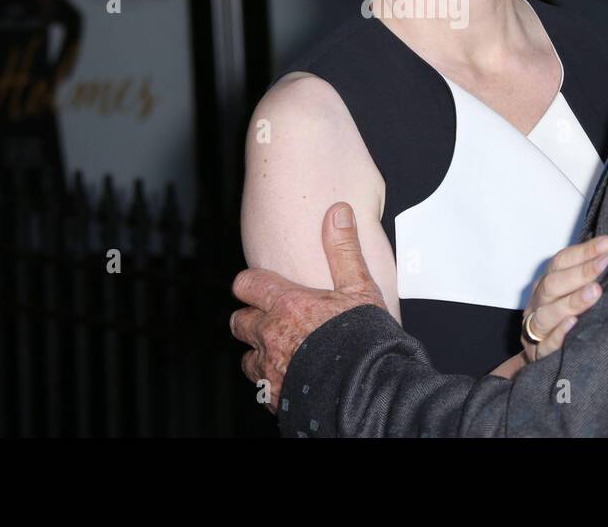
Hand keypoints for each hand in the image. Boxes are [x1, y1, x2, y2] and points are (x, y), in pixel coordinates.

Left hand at [230, 202, 385, 413]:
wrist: (368, 392)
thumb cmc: (365, 340)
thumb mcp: (360, 288)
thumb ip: (344, 250)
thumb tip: (338, 211)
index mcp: (287, 305)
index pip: (247, 284)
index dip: (250, 283)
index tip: (259, 285)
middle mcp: (271, 336)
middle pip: (239, 321)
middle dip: (251, 318)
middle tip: (271, 318)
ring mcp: (270, 369)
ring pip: (247, 358)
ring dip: (259, 352)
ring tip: (282, 350)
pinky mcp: (275, 397)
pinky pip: (261, 387)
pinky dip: (271, 380)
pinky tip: (292, 376)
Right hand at [519, 234, 607, 363]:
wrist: (542, 359)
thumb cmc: (562, 321)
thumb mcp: (571, 295)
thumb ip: (587, 278)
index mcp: (545, 284)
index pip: (561, 262)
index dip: (583, 251)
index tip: (607, 244)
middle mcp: (538, 303)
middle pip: (553, 284)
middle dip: (580, 272)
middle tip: (605, 262)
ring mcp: (534, 329)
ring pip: (547, 313)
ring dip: (572, 300)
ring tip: (595, 291)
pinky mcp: (538, 354)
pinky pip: (546, 344)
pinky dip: (559, 333)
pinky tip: (573, 323)